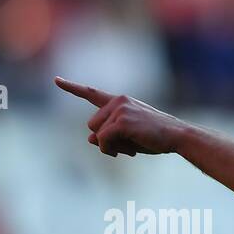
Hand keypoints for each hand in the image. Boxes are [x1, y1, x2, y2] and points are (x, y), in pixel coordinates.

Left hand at [54, 77, 186, 156]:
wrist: (177, 136)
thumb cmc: (157, 137)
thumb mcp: (129, 136)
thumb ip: (108, 135)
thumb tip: (90, 139)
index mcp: (120, 101)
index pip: (91, 93)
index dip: (72, 87)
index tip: (56, 80)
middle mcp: (117, 101)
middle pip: (92, 124)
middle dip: (104, 139)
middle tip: (125, 149)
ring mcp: (119, 110)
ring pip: (96, 132)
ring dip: (108, 146)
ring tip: (130, 149)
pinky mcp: (121, 121)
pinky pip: (103, 139)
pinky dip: (110, 149)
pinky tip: (127, 153)